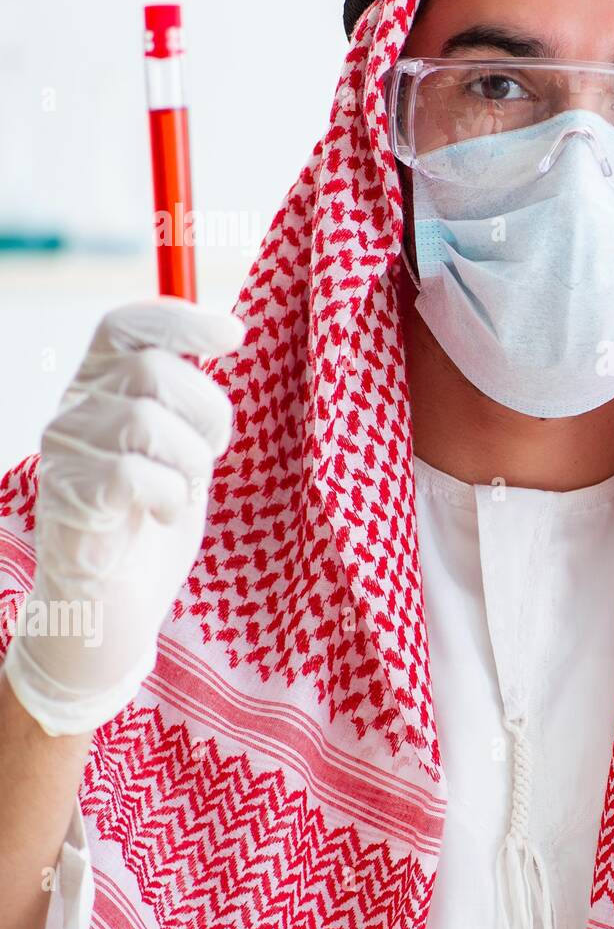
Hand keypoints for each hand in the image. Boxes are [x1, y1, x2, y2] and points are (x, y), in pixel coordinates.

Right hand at [3, 300, 243, 735]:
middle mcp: (73, 412)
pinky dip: (169, 495)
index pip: (126, 324)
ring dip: (190, 461)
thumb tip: (227, 331)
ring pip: (145, 419)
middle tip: (212, 456)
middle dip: (207, 412)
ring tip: (183, 492)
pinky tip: (165, 516)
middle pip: (152, 369)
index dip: (180, 318)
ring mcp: (64, 457)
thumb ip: (189, 398)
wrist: (116, 610)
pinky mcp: (69, 502)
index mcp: (100, 389)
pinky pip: (134, 473)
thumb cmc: (154, 524)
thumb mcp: (183, 448)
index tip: (235, 334)